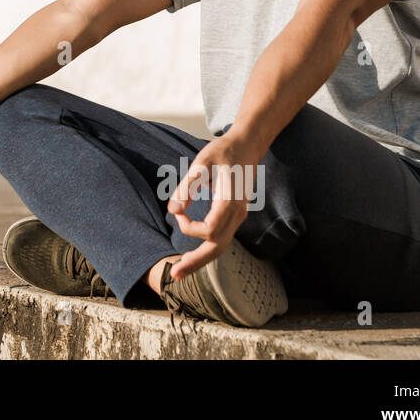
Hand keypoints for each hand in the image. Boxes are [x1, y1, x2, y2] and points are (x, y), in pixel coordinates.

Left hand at [167, 134, 265, 279]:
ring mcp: (239, 216)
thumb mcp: (202, 162)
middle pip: (218, 248)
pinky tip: (193, 255)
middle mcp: (238, 213)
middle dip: (196, 263)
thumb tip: (172, 209)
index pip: (209, 230)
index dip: (188, 226)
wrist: (247, 145)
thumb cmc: (223, 150)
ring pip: (222, 247)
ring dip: (201, 260)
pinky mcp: (235, 216)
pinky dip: (207, 249)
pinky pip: (222, 239)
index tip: (177, 210)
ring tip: (181, 270)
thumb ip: (187, 186)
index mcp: (230, 201)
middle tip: (174, 275)